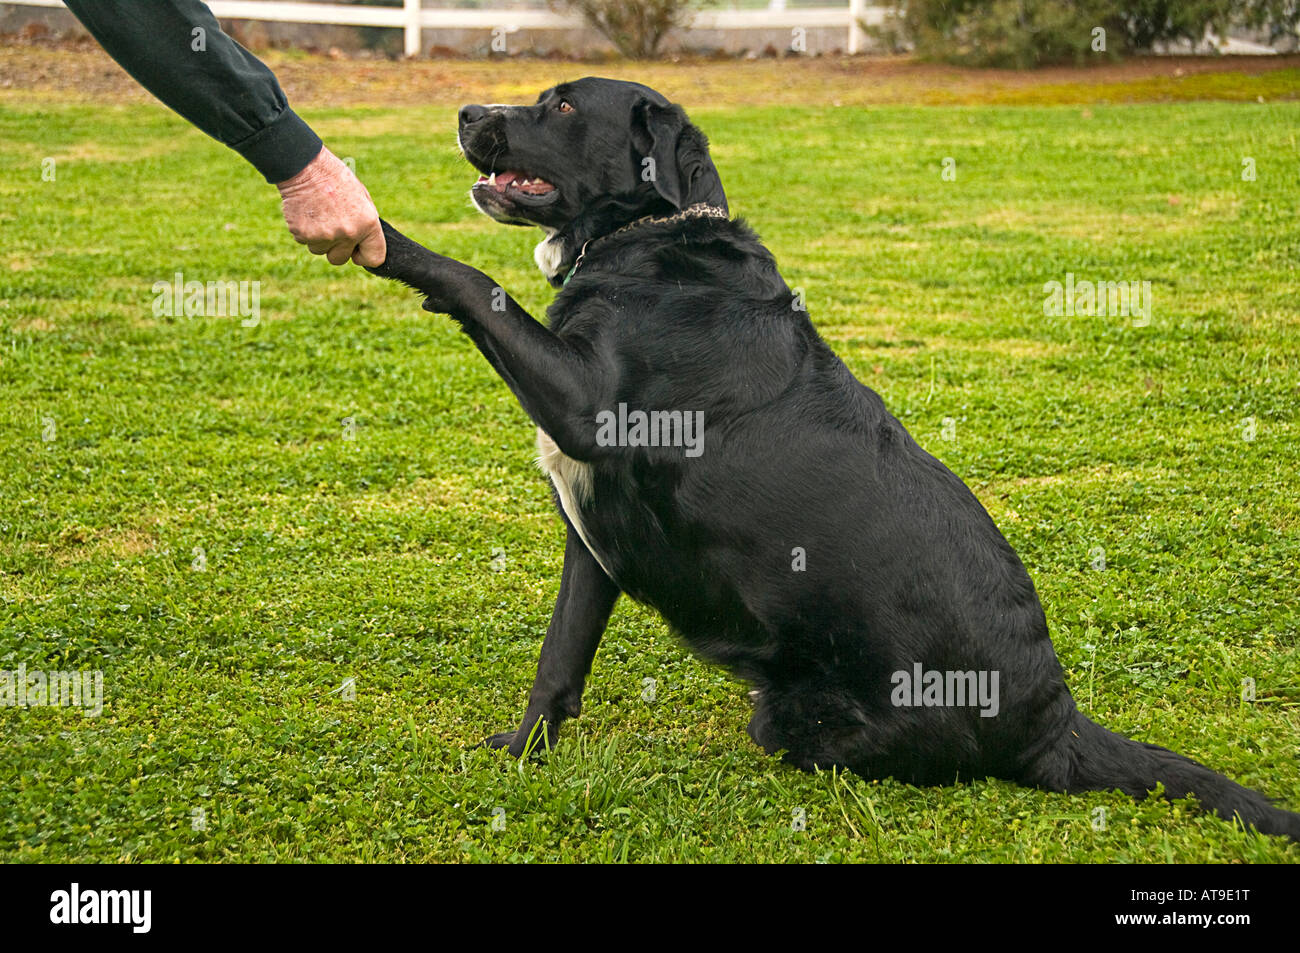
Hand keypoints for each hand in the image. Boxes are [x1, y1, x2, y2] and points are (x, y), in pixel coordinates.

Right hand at [276, 146, 385, 266]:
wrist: (305, 167)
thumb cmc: (335, 180)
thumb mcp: (361, 198)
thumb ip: (366, 224)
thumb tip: (365, 245)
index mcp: (367, 223)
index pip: (374, 258)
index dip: (364, 256)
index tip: (356, 252)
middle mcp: (348, 233)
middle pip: (340, 259)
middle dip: (336, 248)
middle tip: (331, 226)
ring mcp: (324, 236)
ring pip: (320, 251)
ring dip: (318, 238)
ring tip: (318, 214)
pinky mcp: (303, 234)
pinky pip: (304, 242)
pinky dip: (304, 230)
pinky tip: (307, 212)